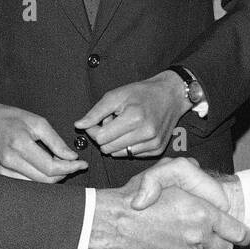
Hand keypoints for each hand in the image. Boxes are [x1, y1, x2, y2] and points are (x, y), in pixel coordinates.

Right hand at [0, 101, 87, 182]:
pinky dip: (38, 180)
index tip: (82, 164)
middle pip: (45, 180)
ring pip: (36, 186)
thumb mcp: (36, 121)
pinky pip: (24, 185)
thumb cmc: (10, 117)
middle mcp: (10, 160)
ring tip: (57, 164)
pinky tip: (42, 169)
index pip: (51, 167)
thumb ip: (55, 141)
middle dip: (63, 173)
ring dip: (51, 178)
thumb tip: (71, 157)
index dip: (70, 168)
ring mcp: (2, 170)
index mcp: (20, 144)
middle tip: (72, 164)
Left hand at [74, 71, 189, 157]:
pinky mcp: (157, 150)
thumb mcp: (116, 95)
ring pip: (118, 154)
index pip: (101, 138)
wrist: (171, 95)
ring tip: (125, 126)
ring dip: (116, 142)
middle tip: (113, 121)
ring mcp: (153, 144)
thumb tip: (78, 126)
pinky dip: (128, 145)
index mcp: (134, 118)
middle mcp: (146, 134)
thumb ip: (95, 112)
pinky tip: (135, 132)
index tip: (99, 121)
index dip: (95, 130)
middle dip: (105, 136)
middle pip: (108, 148)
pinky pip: (131, 155)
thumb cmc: (142, 93)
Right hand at [90, 181, 247, 248]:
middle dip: (220, 244)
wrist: (114, 217)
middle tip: (210, 233)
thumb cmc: (138, 193)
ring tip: (191, 242)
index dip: (237, 231)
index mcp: (203, 213)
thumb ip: (192, 172)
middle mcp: (196, 237)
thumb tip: (210, 190)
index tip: (234, 230)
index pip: (236, 232)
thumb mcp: (168, 168)